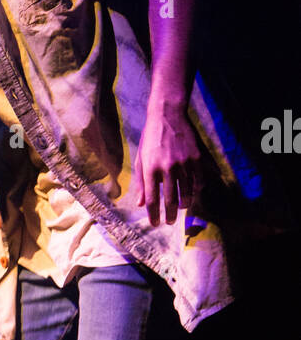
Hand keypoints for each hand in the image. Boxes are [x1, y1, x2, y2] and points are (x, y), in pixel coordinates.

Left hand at [134, 104, 203, 226]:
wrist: (167, 115)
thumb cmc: (150, 139)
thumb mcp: (140, 159)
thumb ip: (141, 183)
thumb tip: (140, 204)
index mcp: (150, 169)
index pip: (152, 200)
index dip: (154, 215)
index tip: (156, 224)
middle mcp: (167, 168)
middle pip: (171, 200)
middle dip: (170, 215)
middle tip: (170, 222)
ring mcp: (183, 163)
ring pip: (187, 193)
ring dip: (184, 204)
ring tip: (182, 208)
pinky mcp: (196, 157)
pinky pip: (199, 181)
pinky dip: (196, 190)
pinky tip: (193, 193)